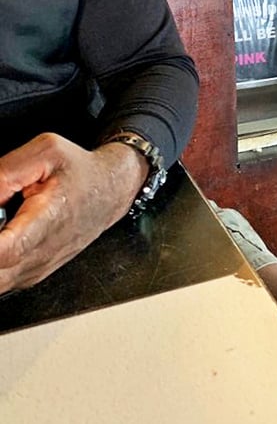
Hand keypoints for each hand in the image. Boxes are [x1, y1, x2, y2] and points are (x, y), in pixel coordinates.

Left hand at [0, 132, 147, 294]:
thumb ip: (4, 173)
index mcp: (45, 221)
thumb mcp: (45, 150)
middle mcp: (41, 254)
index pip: (4, 251)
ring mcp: (36, 270)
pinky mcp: (32, 276)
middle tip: (1, 212)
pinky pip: (1, 280)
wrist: (110, 190)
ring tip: (5, 222)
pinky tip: (6, 233)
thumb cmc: (80, 171)